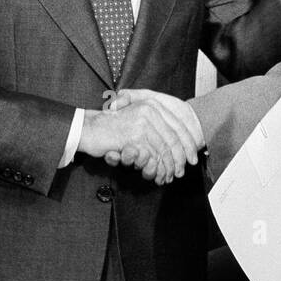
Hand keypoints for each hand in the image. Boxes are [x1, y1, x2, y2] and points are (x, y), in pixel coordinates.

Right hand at [78, 99, 200, 184]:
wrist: (89, 128)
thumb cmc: (112, 125)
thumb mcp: (136, 116)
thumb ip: (155, 122)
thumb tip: (176, 139)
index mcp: (152, 104)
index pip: (177, 126)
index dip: (187, 144)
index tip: (192, 157)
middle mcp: (149, 111)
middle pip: (173, 139)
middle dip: (180, 158)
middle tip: (182, 171)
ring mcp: (142, 123)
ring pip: (164, 149)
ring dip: (168, 166)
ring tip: (170, 175)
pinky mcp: (133, 137)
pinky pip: (151, 156)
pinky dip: (156, 168)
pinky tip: (157, 174)